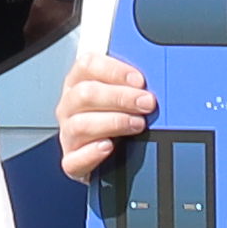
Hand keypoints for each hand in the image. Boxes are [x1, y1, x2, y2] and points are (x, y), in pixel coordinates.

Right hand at [56, 49, 155, 177]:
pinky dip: (91, 153)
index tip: (140, 80)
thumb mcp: (124, 94)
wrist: (108, 155)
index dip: (114, 70)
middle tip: (147, 103)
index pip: (87, 65)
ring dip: (113, 122)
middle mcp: (69, 107)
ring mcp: (68, 134)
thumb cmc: (116, 117)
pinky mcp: (71, 162)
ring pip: (80, 124)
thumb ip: (133, 84)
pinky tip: (108, 147)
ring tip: (137, 124)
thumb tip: (158, 77)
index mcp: (78, 82)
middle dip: (120, 97)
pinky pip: (74, 160)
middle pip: (85, 94)